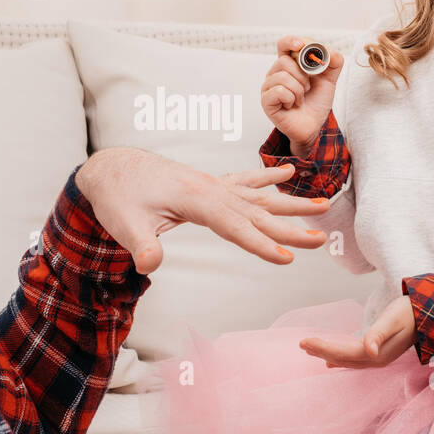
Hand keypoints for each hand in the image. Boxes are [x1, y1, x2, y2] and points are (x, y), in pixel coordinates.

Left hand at [75, 148, 331, 274]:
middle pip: (256, 211)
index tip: (287, 257)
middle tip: (321, 238)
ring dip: (290, 202)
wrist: (110, 168)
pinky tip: (288, 173)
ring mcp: (211, 184)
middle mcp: (210, 187)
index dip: (260, 243)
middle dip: (290, 226)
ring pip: (258, 195)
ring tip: (323, 205)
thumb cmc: (117, 196)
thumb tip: (149, 266)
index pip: (235, 225)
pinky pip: (245, 181)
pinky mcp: (208, 184)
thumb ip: (139, 244)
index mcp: (195, 197)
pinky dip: (267, 178)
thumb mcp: (123, 223)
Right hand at [260, 35, 344, 156]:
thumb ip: (333, 62)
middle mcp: (276, 72)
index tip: (301, 46)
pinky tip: (292, 105)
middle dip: (303, 75)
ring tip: (300, 98)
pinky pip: (279, 91)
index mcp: (289, 63)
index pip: (284, 44)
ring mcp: (269, 86)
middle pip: (284, 61)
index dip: (291, 42)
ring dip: (299, 90)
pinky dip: (291, 99)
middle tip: (307, 87)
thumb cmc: (316, 101)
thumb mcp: (330, 79)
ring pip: (283, 77)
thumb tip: (328, 50)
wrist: (314, 125)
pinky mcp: (266, 100)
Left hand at [299, 294, 416, 367]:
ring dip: (328, 355)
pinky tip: (330, 361)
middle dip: (321, 352)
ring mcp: (379, 359)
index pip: (343, 353)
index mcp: (378, 354)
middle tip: (301, 344)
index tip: (304, 341)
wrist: (430, 315)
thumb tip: (369, 351)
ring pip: (347, 360)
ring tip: (310, 349)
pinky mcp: (380, 353)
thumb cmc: (410, 312)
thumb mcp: (393, 319)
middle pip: (343, 359)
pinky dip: (340, 358)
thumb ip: (379, 334)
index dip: (323, 348)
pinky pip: (355, 360)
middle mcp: (377, 360)